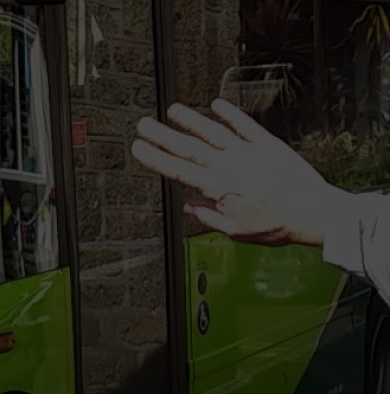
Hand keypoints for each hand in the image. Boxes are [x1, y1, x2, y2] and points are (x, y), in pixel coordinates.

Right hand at [131, 99, 345, 246]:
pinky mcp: (267, 145)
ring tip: (173, 110)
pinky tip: (216, 105)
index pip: (178, 171)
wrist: (313, 213)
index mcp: (218, 188)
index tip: (139, 149)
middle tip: (144, 124)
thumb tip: (190, 207)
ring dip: (191, 120)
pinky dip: (230, 113)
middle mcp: (229, 165)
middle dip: (163, 135)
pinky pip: (245, 125)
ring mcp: (248, 152)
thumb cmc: (277, 225)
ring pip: (213, 132)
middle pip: (189, 147)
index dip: (156, 158)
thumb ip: (209, 217)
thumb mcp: (235, 230)